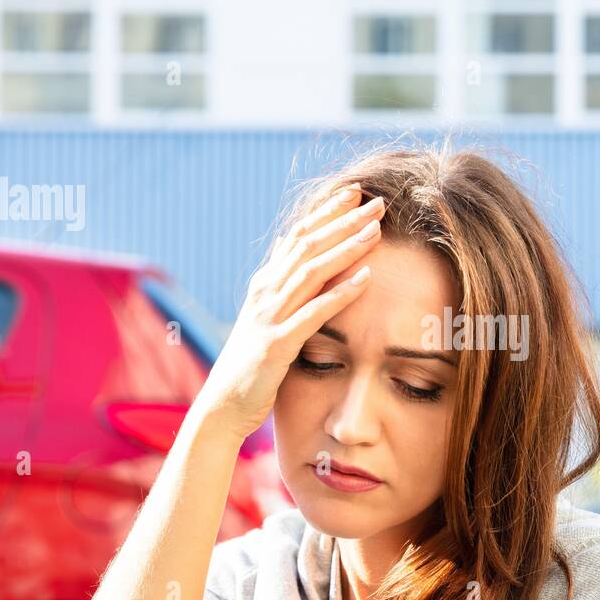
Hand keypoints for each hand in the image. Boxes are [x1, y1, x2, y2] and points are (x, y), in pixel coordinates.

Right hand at [190, 183, 384, 441]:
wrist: (221, 407)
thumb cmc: (251, 367)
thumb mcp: (269, 322)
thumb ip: (288, 297)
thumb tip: (314, 275)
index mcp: (266, 284)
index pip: (298, 236)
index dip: (327, 212)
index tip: (355, 192)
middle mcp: (265, 292)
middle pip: (308, 244)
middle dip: (344, 220)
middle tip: (378, 202)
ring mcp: (269, 316)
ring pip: (312, 270)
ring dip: (346, 247)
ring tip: (377, 230)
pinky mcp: (277, 344)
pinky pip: (314, 313)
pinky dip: (341, 293)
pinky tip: (367, 278)